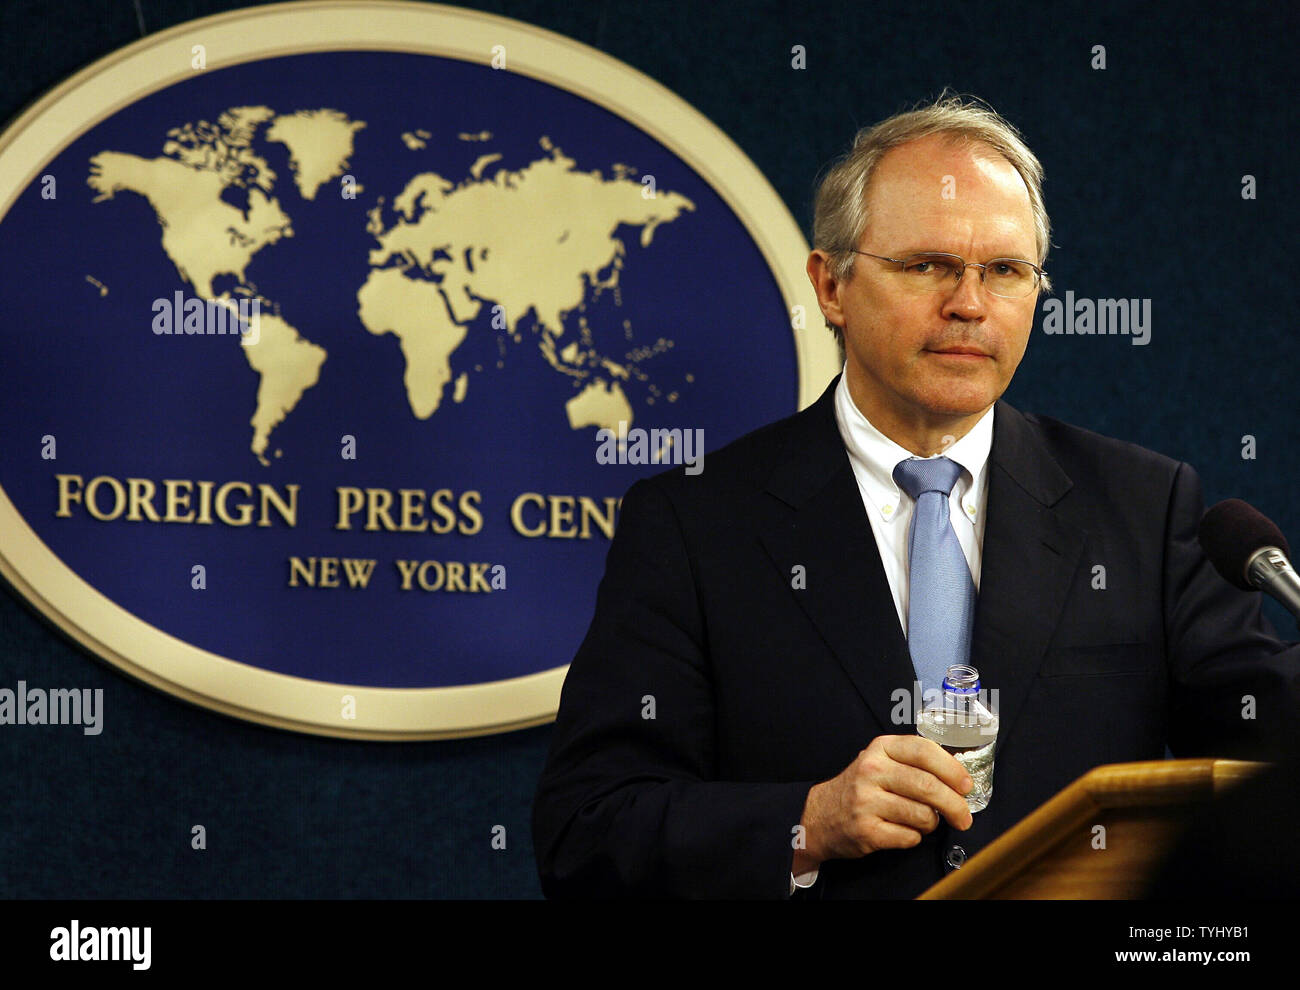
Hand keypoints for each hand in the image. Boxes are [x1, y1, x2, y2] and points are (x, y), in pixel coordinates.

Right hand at [793, 735, 972, 869]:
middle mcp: (871, 771)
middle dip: (955, 805)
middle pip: (929, 787)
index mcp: (880, 748)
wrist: (820, 815)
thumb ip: (915, 762)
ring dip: (930, 823)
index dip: (952, 769)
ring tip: (920, 821)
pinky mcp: (866, 830)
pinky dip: (914, 837)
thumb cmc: (862, 788)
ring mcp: (866, 801)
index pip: (924, 751)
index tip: (966, 785)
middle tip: (964, 817)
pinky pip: (910, 837)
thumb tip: (960, 777)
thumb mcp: (882, 761)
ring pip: (923, 816)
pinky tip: (901, 830)